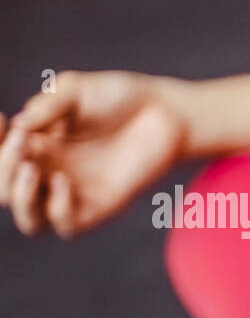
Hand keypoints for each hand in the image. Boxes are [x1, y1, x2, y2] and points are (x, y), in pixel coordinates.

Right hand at [0, 71, 186, 237]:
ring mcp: (76, 193)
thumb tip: (21, 127)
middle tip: (21, 143)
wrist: (166, 112)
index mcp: (36, 145)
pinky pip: (68, 227)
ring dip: (20, 199)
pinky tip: (63, 182)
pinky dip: (57, 210)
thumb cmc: (121, 97)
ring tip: (29, 170)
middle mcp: (51, 172)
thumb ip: (46, 107)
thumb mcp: (75, 90)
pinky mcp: (103, 207)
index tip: (1, 120)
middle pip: (5, 192)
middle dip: (1, 170)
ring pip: (31, 220)